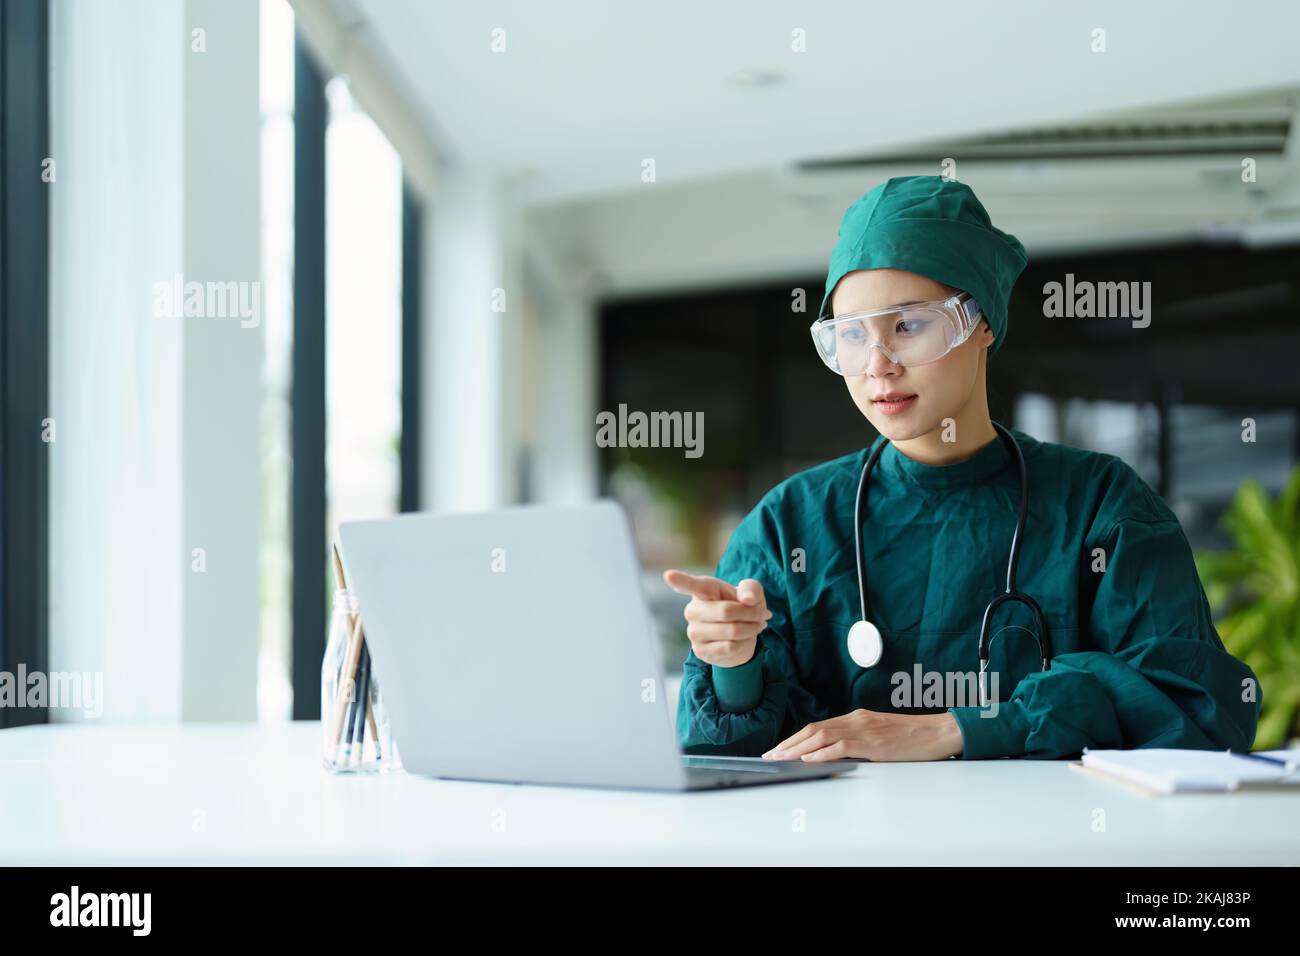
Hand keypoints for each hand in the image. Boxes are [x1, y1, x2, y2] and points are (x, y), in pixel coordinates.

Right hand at [663, 570, 770, 667]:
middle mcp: (693, 610)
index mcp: (703, 590)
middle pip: (726, 611)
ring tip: (754, 626)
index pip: (690, 584)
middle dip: (751, 614)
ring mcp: (694, 632)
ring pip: (732, 631)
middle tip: (761, 614)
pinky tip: (743, 640)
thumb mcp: (752, 594)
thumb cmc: (742, 607)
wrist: (741, 636)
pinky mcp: (700, 651)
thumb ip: (752, 589)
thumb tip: (747, 600)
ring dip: (751, 629)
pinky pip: (730, 647)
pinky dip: (745, 643)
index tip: (668, 575)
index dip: (679, 580)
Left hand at [763, 710, 963, 761]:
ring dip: (797, 748)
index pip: (818, 726)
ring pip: (822, 737)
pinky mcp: (873, 743)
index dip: (795, 737)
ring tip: (781, 758)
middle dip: (789, 743)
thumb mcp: (880, 735)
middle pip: (813, 729)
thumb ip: (858, 740)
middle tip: (771, 755)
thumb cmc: (912, 736)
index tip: (779, 748)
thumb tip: (835, 752)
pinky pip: (841, 747)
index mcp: (856, 717)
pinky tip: (808, 759)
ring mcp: (864, 730)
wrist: (938, 732)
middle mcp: (856, 720)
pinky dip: (822, 753)